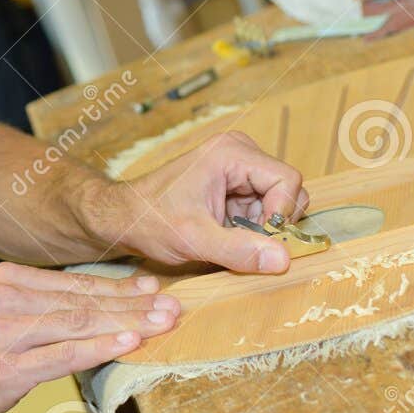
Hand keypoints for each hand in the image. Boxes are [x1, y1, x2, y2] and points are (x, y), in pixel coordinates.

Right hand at [0, 262, 178, 412]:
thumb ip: (36, 309)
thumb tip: (91, 308)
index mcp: (5, 280)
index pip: (74, 282)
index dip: (118, 285)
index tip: (152, 287)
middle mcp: (6, 299)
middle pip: (83, 299)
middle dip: (134, 303)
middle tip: (174, 304)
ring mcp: (6, 333)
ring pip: (80, 323)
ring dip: (128, 322)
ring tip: (163, 322)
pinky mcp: (7, 368)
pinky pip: (64, 355)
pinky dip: (101, 348)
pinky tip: (129, 343)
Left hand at [94, 131, 308, 273]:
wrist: (125, 218)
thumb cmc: (150, 221)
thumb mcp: (194, 240)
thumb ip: (239, 250)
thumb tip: (283, 259)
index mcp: (231, 153)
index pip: (288, 181)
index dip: (282, 215)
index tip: (260, 240)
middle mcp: (239, 153)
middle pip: (288, 190)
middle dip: (273, 222)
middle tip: (243, 242)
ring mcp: (239, 168)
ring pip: (278, 203)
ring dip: (262, 228)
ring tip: (228, 237)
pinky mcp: (236, 186)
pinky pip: (264, 209)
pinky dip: (252, 229)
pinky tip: (225, 234)